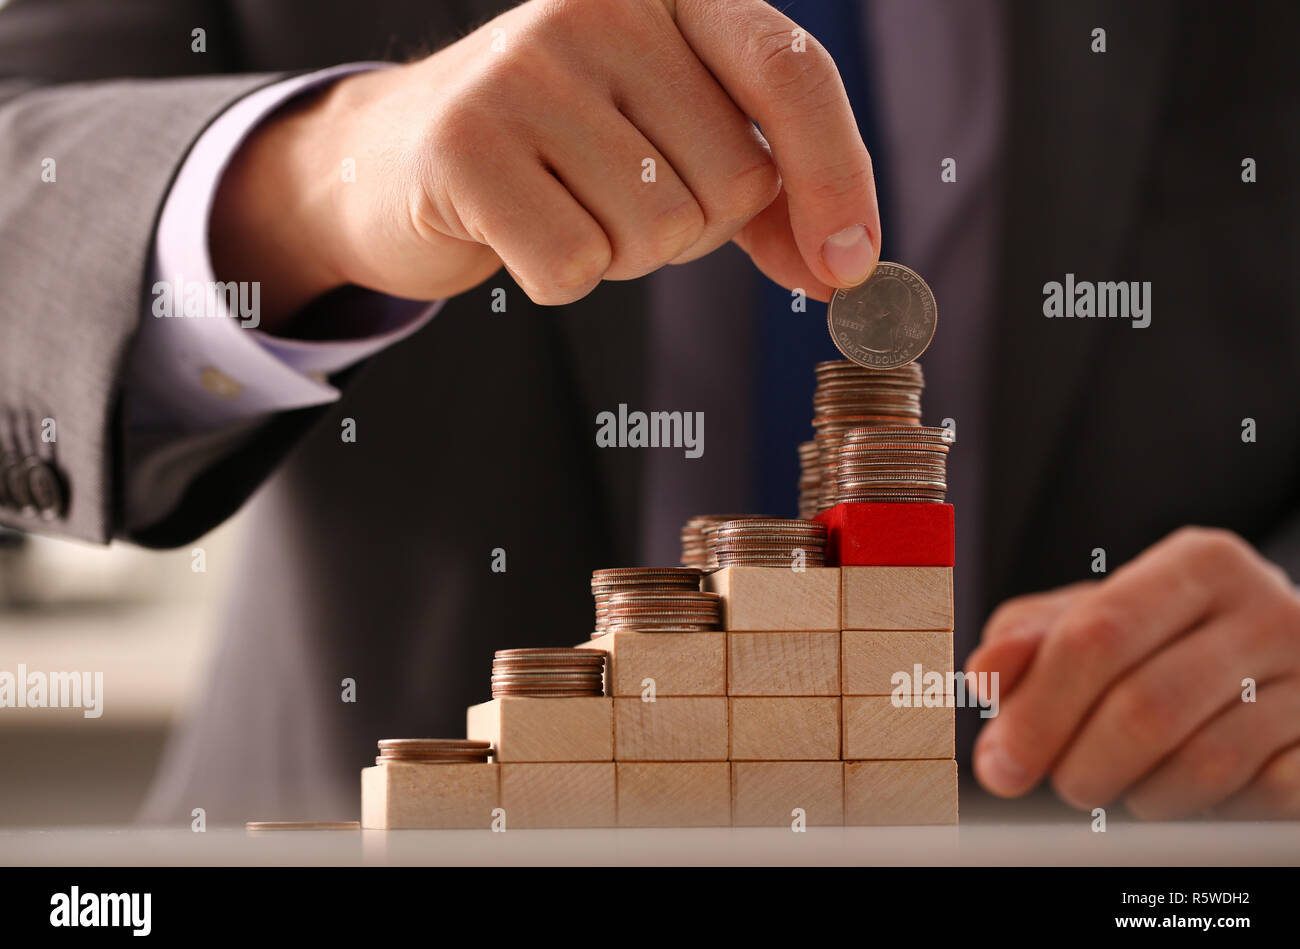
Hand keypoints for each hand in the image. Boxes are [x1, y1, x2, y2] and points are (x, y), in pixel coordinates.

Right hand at [211, 0, 880, 329]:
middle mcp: (599, 4)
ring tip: (562, 204)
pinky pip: (575, 265)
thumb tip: (842, 271)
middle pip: (730, 179)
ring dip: (622, 255)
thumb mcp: (672, 144)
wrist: (402, 155)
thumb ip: (764, 193)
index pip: (790, 74)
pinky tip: (516, 230)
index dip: (835, 177)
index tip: (849, 268)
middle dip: (689, 228)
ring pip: (657, 230)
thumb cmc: (558, 152)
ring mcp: (525, 66)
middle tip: (616, 198)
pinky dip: (557, 278)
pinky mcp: (464, 143)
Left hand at [966, 527, 1299, 819]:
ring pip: (1203, 764)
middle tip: (1064, 784)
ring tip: (1127, 782)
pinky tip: (1195, 790)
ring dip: (1141, 794)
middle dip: (1082, 764)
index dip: (1038, 709)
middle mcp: (1267, 608)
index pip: (1098, 636)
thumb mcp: (1087, 621)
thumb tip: (981, 676)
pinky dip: (1210, 810)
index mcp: (1197, 564)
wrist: (1279, 666)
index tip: (999, 766)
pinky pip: (1261, 796)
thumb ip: (1025, 642)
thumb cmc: (1162, 643)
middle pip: (1145, 707)